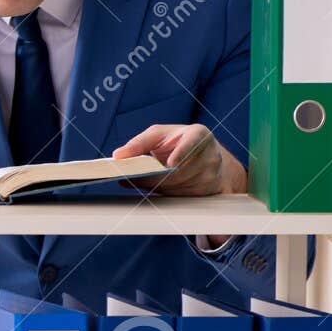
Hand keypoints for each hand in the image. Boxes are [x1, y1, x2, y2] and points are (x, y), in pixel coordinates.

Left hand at [112, 123, 246, 247]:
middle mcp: (210, 154)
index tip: (170, 164)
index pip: (193, 143)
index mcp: (199, 134)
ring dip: (158, 187)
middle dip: (153, 177)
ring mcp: (213, 173)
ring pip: (180, 187)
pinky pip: (184, 196)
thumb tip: (118, 156)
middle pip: (180, 172)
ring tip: (145, 181)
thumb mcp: (158, 136)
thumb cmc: (177, 142)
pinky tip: (160, 187)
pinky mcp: (211, 189)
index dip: (181, 153)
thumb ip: (138, 144)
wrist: (205, 155)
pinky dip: (168, 193)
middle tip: (131, 179)